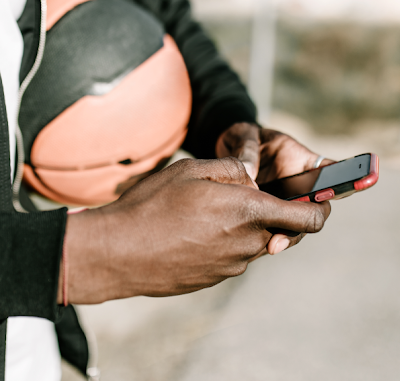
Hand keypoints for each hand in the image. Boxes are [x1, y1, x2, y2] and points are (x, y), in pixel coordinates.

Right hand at [60, 157, 329, 303]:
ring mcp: (229, 267)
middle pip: (274, 228)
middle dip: (262, 211)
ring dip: (238, 227)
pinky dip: (221, 242)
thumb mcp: (193, 170)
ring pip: (250, 242)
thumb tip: (252, 176)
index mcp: (248, 213)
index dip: (320, 209)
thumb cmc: (152, 205)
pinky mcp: (211, 279)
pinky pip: (229, 257)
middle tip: (230, 198)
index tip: (317, 201)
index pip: (308, 220)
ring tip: (201, 215)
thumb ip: (233, 170)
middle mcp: (246, 244)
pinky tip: (189, 234)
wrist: (118, 252)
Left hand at [216, 123, 333, 253]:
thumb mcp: (246, 135)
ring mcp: (283, 203)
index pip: (330, 177)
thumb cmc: (244, 137)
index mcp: (301, 163)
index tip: (335, 197)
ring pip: (294, 225)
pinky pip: (272, 228)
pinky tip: (254, 244)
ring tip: (272, 247)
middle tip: (285, 236)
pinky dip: (266, 237)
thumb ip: (248, 149)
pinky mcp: (266, 213)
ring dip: (286, 236)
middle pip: (313, 211)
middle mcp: (298, 186)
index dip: (339, 188)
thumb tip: (248, 172)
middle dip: (304, 225)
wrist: (229, 148)